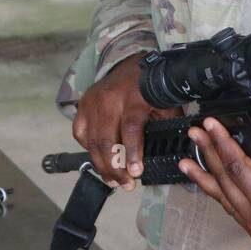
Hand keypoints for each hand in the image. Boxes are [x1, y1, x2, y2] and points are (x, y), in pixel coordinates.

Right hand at [73, 54, 179, 189]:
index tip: (136, 172)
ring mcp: (92, 102)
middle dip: (115, 168)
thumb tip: (170, 153)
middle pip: (106, 140)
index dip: (133, 153)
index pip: (131, 129)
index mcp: (134, 98)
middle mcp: (109, 100)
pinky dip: (88, 149)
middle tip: (126, 185)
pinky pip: (80, 133)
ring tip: (113, 181)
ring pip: (91, 141)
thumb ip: (166, 126)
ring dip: (102, 165)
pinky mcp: (82, 105)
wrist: (132, 65)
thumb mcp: (165, 104)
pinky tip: (99, 160)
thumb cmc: (152, 89)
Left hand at [179, 118, 250, 245]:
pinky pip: (235, 209)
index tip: (210, 125)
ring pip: (224, 199)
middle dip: (208, 154)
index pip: (237, 167)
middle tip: (194, 133)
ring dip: (206, 177)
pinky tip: (210, 181)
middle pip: (225, 181)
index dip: (221, 143)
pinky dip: (222, 192)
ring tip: (185, 161)